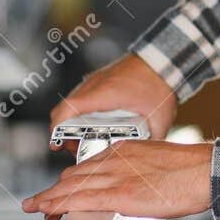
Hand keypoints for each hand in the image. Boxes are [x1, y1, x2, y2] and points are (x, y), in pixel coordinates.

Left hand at [20, 140, 212, 219]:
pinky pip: (82, 200)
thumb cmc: (193, 170)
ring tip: (36, 207)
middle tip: (41, 202)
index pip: (89, 165)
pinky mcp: (119, 194)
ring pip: (72, 187)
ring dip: (51, 198)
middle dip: (56, 190)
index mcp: (126, 149)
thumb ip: (140, 173)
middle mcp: (116, 159)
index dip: (71, 179)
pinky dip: (62, 205)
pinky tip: (49, 210)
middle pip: (75, 175)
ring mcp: (116, 176)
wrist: (206, 171)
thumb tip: (134, 189)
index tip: (61, 188)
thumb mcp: (159, 163)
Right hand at [49, 53, 178, 151]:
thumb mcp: (159, 118)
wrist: (162, 61)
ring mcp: (95, 81)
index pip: (70, 107)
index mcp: (106, 93)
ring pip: (71, 104)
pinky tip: (90, 125)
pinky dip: (79, 113)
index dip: (58, 127)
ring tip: (82, 140)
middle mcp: (95, 84)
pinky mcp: (99, 81)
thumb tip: (144, 157)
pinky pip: (81, 99)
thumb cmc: (160, 83)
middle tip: (73, 148)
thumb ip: (151, 140)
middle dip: (63, 132)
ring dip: (70, 122)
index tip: (56, 143)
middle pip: (64, 109)